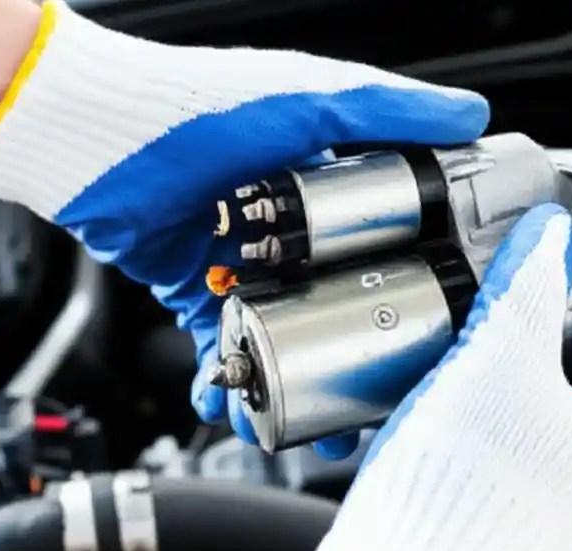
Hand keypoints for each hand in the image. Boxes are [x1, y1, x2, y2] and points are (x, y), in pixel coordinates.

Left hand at [0, 0, 488, 452]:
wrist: (99, 134)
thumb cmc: (199, 107)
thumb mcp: (313, 99)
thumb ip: (393, 112)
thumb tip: (472, 117)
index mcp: (321, 183)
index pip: (382, 244)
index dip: (405, 291)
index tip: (422, 336)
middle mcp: (284, 225)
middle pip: (334, 304)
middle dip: (350, 359)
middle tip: (368, 406)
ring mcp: (239, 259)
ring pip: (279, 335)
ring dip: (288, 383)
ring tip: (302, 429)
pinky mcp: (192, 284)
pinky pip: (217, 343)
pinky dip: (221, 378)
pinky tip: (230, 407)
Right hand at [269, 204, 571, 550]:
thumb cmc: (463, 494)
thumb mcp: (499, 358)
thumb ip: (529, 286)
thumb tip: (549, 237)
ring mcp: (568, 524)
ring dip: (560, 385)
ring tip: (519, 346)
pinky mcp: (520, 542)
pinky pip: (537, 468)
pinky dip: (518, 427)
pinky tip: (471, 415)